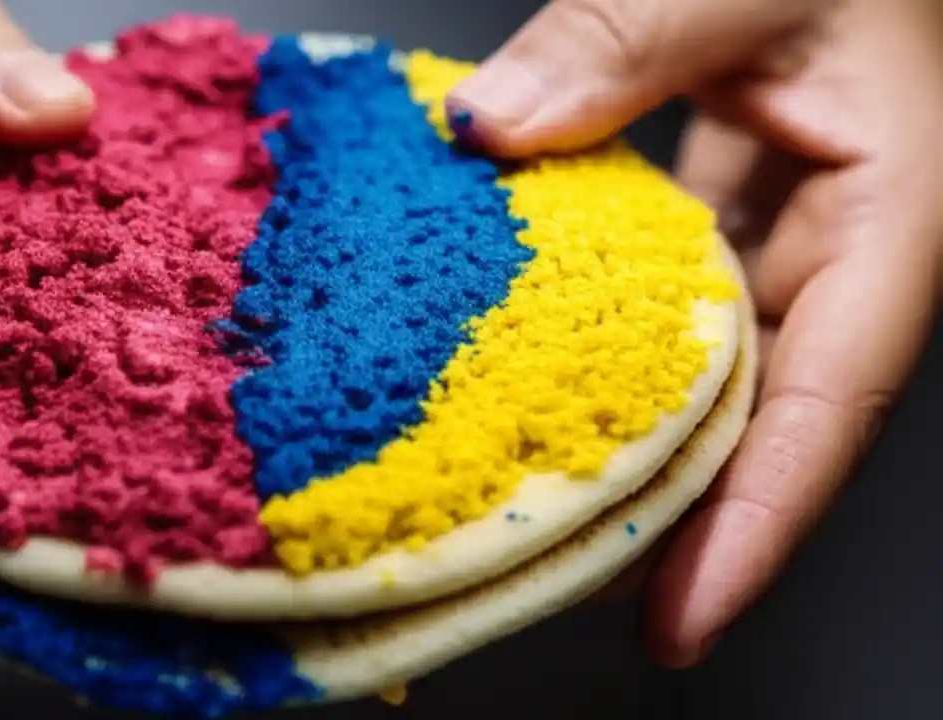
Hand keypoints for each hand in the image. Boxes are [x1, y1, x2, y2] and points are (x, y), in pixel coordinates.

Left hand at [449, 0, 941, 666]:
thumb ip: (626, 39)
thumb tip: (490, 124)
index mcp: (894, 213)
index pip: (829, 403)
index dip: (757, 525)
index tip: (681, 618)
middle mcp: (846, 238)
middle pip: (764, 411)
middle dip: (682, 509)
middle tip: (571, 580)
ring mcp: (791, 219)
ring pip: (715, 358)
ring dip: (637, 428)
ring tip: (547, 498)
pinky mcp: (740, 190)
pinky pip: (678, 284)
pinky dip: (613, 327)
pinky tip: (540, 356)